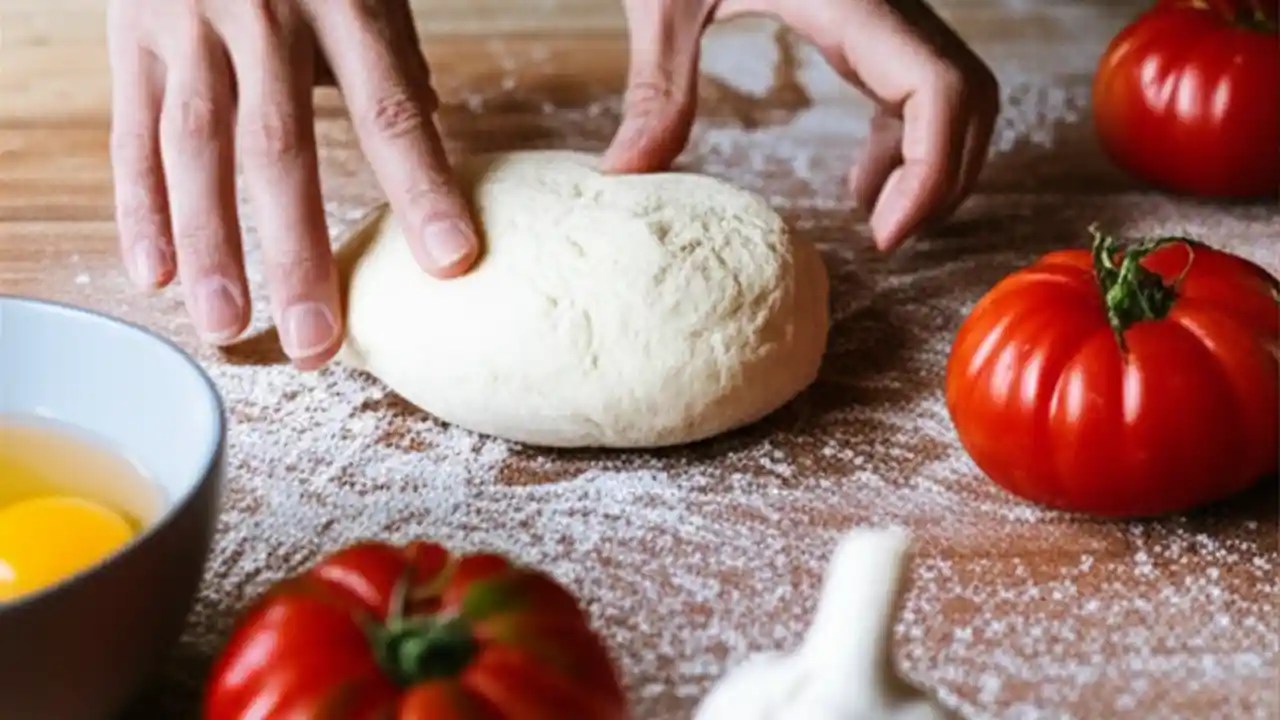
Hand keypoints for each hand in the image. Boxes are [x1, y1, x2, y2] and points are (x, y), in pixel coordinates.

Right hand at [107, 0, 479, 368]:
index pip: (389, 108)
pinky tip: (158, 274)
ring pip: (195, 148)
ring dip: (211, 245)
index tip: (451, 262)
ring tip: (229, 327)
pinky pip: (131, 131)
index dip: (420, 188)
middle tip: (318, 341)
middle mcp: (259, 11)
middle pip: (278, 145)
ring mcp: (184, 23)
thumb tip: (426, 135)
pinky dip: (140, 205)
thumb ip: (388, 56)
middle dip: (296, 250)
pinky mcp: (129, 37)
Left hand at [602, 0, 998, 250]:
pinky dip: (905, 142)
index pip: (938, 90)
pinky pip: (917, 87)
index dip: (932, 171)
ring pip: (954, 94)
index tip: (884, 234)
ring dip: (931, 163)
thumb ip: (657, 84)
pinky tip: (862, 184)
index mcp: (854, 0)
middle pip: (967, 98)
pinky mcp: (872, 19)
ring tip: (877, 220)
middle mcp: (887, 5)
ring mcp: (886, 11)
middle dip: (944, 177)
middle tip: (886, 238)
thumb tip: (624, 173)